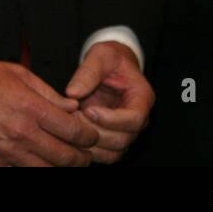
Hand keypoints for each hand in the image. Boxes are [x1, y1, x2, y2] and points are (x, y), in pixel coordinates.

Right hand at [0, 55, 98, 165]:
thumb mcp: (17, 74)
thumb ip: (48, 93)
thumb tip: (72, 109)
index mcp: (31, 107)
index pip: (75, 131)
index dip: (89, 136)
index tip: (90, 136)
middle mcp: (22, 133)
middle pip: (67, 158)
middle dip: (82, 158)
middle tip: (84, 155)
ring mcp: (6, 152)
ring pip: (47, 172)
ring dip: (60, 168)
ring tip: (64, 162)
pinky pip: (20, 176)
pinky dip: (32, 171)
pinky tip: (36, 164)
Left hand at [65, 41, 153, 162]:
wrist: (110, 67)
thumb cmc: (109, 59)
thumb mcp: (100, 55)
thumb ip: (88, 72)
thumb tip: (72, 93)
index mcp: (142, 98)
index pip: (134, 119)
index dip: (111, 119)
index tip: (88, 109)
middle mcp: (138, 120)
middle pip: (123, 139)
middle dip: (95, 131)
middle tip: (73, 117)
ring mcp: (127, 132)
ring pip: (113, 152)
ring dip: (89, 143)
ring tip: (70, 124)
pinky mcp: (113, 139)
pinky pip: (105, 156)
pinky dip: (88, 150)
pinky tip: (71, 135)